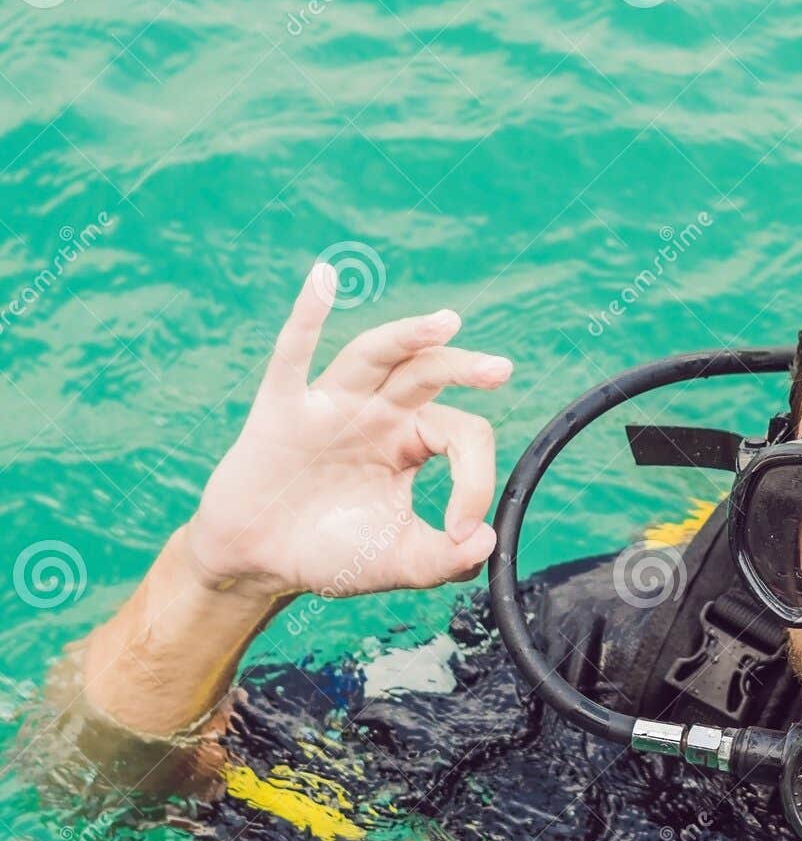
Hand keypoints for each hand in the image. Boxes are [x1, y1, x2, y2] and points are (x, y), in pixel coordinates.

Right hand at [186, 263, 511, 599]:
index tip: (459, 529)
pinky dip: (307, 314)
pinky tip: (325, 277)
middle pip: (428, 373)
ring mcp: (331, 404)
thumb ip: (443, 559)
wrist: (259, 564)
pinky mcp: (283, 408)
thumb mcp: (396, 562)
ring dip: (409, 335)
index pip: (462, 436)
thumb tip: (485, 541)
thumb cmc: (330, 552)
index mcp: (413, 441)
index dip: (474, 480)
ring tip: (447, 323)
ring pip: (374, 355)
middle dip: (465, 367)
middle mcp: (378, 411)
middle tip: (502, 369)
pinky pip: (293, 354)